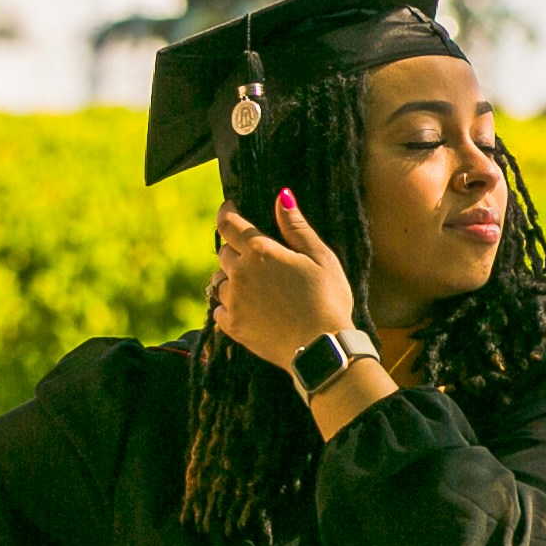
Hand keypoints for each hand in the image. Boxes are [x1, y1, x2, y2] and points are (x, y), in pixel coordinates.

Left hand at [211, 190, 356, 374]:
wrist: (321, 349)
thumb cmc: (327, 300)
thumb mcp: (321, 258)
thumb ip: (296, 227)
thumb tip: (281, 196)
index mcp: (261, 252)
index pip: (229, 224)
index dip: (226, 212)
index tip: (228, 207)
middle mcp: (240, 274)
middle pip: (224, 252)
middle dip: (235, 248)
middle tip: (254, 254)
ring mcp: (234, 302)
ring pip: (218, 281)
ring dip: (230, 277)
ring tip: (250, 283)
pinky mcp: (233, 327)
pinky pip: (218, 309)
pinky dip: (226, 304)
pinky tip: (244, 306)